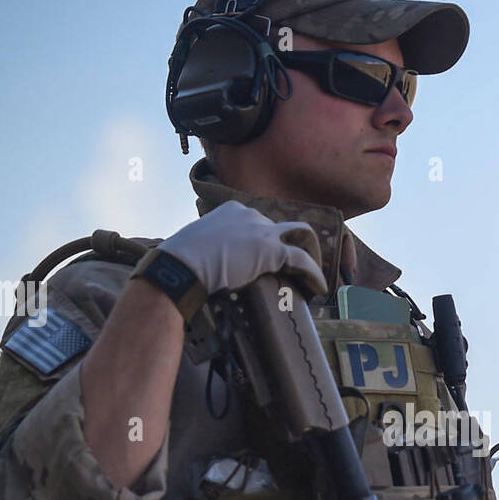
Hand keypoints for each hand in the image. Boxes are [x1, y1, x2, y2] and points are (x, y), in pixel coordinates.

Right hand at [160, 199, 328, 298]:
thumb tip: (205, 265)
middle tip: (298, 267)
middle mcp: (251, 215)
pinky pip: (302, 259)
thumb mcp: (196, 245)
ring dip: (311, 254)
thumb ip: (209, 249)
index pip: (259, 222)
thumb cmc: (179, 260)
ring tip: (313, 277)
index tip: (268, 259)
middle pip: (282, 227)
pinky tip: (319, 288)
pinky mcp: (272, 250)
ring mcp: (263, 230)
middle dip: (294, 244)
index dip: (268, 241)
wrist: (182, 265)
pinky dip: (314, 273)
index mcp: (232, 211)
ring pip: (301, 235)